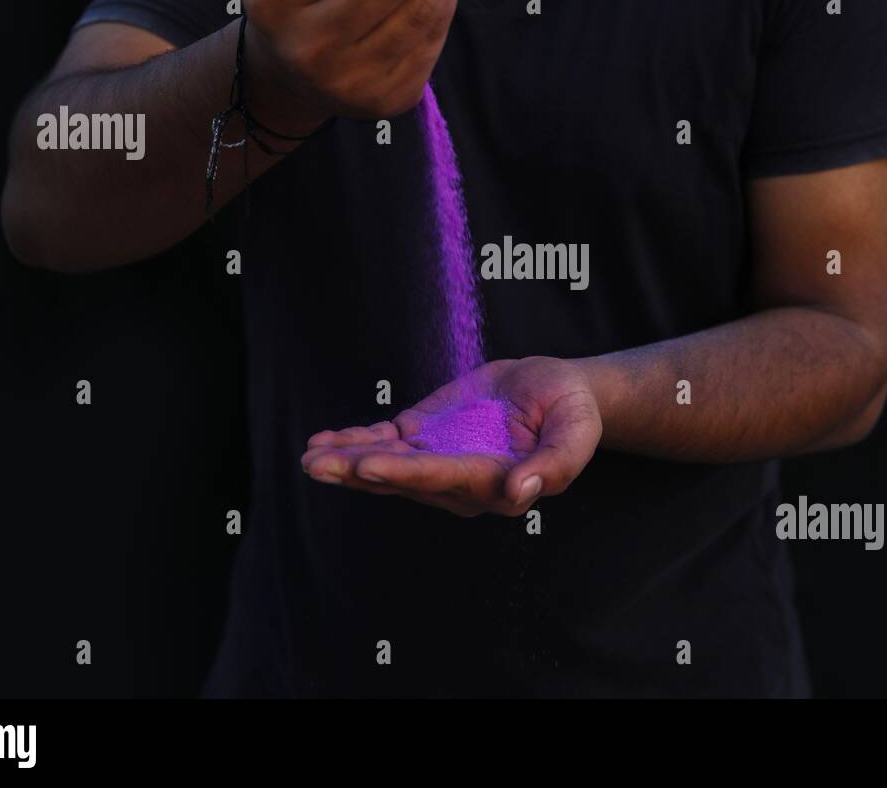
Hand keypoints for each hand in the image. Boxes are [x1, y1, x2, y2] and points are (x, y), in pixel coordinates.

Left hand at [301, 357, 602, 516]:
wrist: (559, 393)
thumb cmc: (573, 413)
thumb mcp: (576, 433)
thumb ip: (554, 465)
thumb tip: (520, 492)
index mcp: (494, 481)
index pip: (442, 478)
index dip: (404, 472)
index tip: (368, 465)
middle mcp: (459, 480)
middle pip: (403, 477)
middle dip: (358, 471)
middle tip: (318, 465)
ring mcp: (439, 459)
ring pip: (386, 464)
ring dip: (346, 460)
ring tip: (310, 456)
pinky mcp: (427, 436)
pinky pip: (385, 442)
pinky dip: (355, 441)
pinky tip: (323, 441)